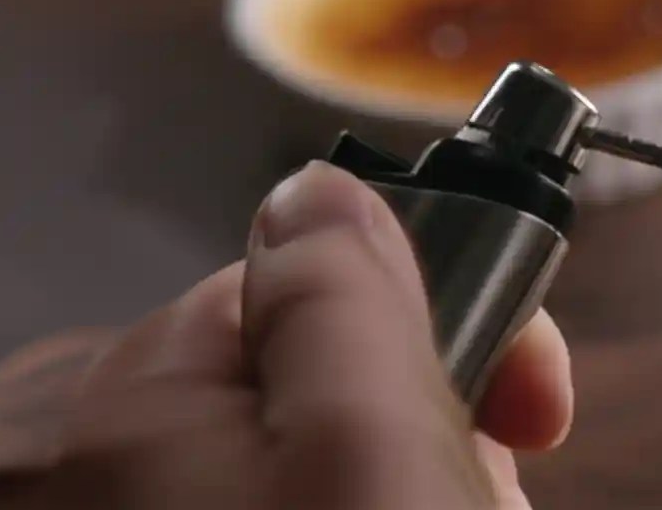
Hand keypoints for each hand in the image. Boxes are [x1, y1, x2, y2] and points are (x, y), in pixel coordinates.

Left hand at [0, 162, 570, 508]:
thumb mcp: (360, 440)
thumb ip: (336, 289)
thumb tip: (317, 184)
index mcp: (141, 402)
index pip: (311, 279)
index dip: (443, 313)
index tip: (532, 394)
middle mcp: (129, 458)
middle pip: (328, 371)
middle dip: (435, 412)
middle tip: (488, 483)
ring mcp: (165, 508)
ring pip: (332, 450)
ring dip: (421, 475)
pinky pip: (318, 493)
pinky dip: (383, 503)